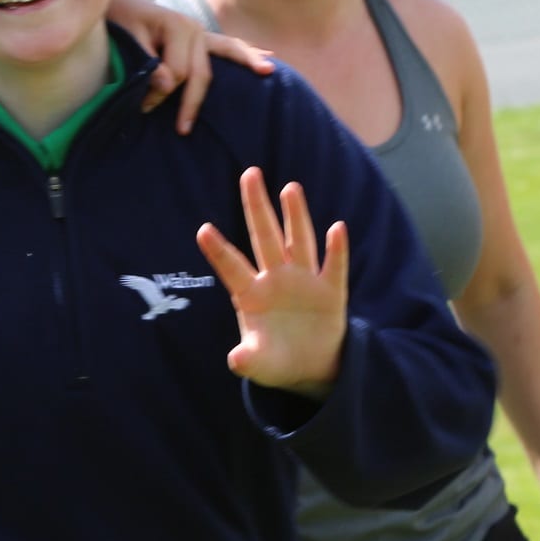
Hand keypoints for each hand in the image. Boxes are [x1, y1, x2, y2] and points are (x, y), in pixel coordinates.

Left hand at [109, 0, 277, 133]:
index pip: (179, 72)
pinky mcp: (203, 39)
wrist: (121, 6)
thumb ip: (146, 64)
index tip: (141, 105)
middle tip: (181, 130)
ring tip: (268, 71)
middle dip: (191, 101)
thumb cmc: (121, 24)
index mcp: (176, 27)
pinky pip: (228, 47)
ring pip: (228, 52)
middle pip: (201, 72)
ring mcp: (201, 33)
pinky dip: (246, 53)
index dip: (160, 93)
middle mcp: (194, 29)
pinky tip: (267, 62)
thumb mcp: (127, 41)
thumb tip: (167, 83)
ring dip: (248, 61)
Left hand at [197, 168, 346, 393]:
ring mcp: (304, 282)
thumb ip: (248, 360)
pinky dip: (336, 250)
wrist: (311, 367)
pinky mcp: (330, 292)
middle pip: (265, 237)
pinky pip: (333, 267)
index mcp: (251, 295)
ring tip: (290, 188)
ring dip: (296, 216)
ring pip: (299, 241)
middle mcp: (276, 280)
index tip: (202, 230)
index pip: (232, 267)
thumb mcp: (259, 365)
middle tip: (249, 173)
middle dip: (257, 207)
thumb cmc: (276, 360)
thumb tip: (237, 359)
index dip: (218, 251)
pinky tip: (337, 228)